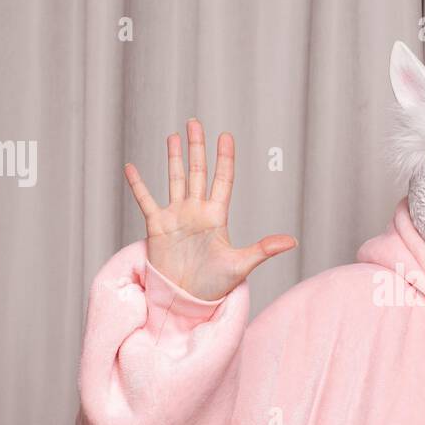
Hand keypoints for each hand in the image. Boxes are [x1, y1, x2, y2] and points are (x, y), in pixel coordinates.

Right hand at [124, 119, 295, 301]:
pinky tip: (131, 167)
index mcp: (217, 216)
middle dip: (197, 148)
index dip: (224, 158)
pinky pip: (146, 200)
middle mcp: (197, 211)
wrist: (187, 301)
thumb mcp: (241, 265)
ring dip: (174, 158)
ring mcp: (176, 217)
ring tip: (173, 135)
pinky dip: (138, 184)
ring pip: (175, 180)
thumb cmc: (215, 285)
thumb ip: (264, 249)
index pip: (223, 180)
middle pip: (198, 172)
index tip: (226, 136)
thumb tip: (293, 241)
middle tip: (195, 123)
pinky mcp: (157, 227)